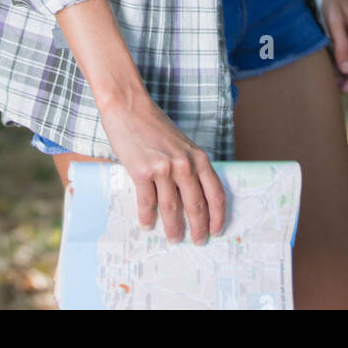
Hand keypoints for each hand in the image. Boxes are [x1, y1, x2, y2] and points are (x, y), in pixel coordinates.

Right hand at [98, 89, 226, 244]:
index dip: (218, 215)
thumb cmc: (154, 123)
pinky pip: (147, 202)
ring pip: (172, 208)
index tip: (217, 229)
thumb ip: (189, 165)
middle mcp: (184, 164)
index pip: (215, 193)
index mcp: (198, 157)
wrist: (129, 106)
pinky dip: (147, 216)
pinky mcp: (142, 172)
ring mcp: (163, 169)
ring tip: (174, 239)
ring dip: (174, 228)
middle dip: (199, 228)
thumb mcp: (181, 143)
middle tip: (199, 241)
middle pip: (196, 205)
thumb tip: (191, 195)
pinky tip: (147, 224)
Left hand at [313, 0, 347, 92]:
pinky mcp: (328, 27)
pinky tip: (315, 64)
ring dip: (336, 71)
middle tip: (329, 91)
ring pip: (343, 58)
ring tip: (321, 80)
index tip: (342, 91)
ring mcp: (340, 30)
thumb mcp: (331, 17)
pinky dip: (327, 60)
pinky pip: (332, 50)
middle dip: (346, 79)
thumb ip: (340, 42)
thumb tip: (346, 71)